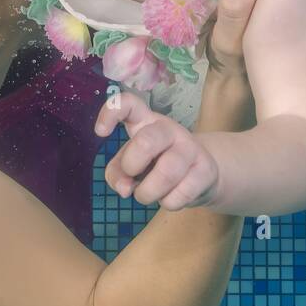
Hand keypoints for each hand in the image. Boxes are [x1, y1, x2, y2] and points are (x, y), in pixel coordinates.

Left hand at [95, 88, 220, 209]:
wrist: (201, 175)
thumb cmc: (157, 165)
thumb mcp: (130, 166)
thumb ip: (117, 174)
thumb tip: (125, 189)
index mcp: (146, 121)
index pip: (129, 103)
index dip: (111, 112)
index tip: (100, 132)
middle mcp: (168, 129)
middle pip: (146, 141)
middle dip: (131, 165)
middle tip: (132, 175)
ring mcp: (190, 147)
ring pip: (166, 173)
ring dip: (147, 193)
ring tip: (147, 194)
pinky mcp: (206, 169)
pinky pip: (180, 195)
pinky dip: (168, 203)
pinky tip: (171, 197)